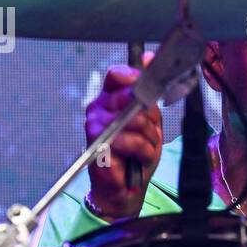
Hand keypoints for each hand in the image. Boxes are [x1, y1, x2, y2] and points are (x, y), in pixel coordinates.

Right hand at [85, 54, 162, 218]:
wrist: (126, 187)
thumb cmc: (136, 154)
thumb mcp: (150, 121)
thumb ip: (150, 94)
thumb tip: (149, 58)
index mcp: (109, 99)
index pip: (117, 75)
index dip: (134, 77)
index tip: (148, 88)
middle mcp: (98, 109)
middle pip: (130, 97)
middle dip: (149, 117)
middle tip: (150, 132)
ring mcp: (95, 127)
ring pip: (135, 121)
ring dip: (149, 139)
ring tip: (144, 150)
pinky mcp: (98, 146)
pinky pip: (131, 141)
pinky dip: (143, 151)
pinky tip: (138, 159)